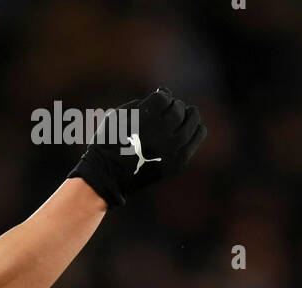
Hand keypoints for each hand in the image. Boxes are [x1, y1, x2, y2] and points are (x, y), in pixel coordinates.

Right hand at [69, 88, 205, 207]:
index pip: (163, 97)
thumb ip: (142, 102)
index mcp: (142, 121)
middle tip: (170, 110)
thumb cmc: (108, 144)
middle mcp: (159, 135)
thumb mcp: (116, 116)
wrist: (106, 178)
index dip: (161, 96)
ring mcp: (170, 151)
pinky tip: (191, 129)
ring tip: (186, 114)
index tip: (159, 99)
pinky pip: (195, 139)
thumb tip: (165, 94)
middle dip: (173, 106)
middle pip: (178, 109)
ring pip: (191, 121)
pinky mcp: (176, 163)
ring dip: (189, 115)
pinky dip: (196, 131)